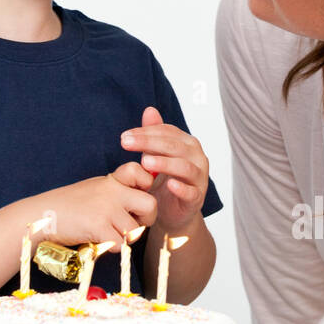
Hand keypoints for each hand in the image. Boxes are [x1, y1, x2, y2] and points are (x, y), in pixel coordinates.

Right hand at [40, 171, 156, 247]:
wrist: (39, 216)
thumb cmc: (68, 208)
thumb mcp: (93, 190)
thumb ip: (116, 192)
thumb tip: (144, 207)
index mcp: (110, 180)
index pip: (139, 171)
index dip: (145, 184)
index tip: (135, 195)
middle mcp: (111, 190)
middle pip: (150, 205)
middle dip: (146, 220)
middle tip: (130, 226)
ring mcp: (106, 207)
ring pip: (135, 231)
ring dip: (124, 239)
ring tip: (106, 235)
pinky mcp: (98, 225)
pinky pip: (120, 244)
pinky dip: (110, 248)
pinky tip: (96, 242)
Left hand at [120, 106, 208, 232]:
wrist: (172, 213)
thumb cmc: (164, 180)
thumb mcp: (155, 155)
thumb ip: (153, 134)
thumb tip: (149, 109)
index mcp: (187, 143)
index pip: (167, 132)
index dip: (145, 132)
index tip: (124, 136)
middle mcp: (197, 157)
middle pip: (174, 145)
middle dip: (149, 143)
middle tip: (126, 143)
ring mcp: (199, 178)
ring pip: (184, 166)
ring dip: (165, 163)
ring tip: (145, 162)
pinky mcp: (198, 198)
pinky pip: (192, 192)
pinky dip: (182, 188)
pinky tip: (169, 184)